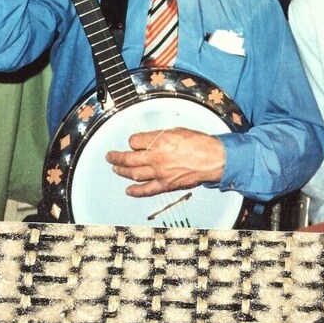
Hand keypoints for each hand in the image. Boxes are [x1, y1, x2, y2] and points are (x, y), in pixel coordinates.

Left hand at [105, 128, 225, 196]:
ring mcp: (160, 172)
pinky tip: (128, 190)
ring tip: (116, 169)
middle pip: (129, 158)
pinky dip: (136, 191)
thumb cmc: (200, 143)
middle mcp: (157, 157)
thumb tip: (150, 139)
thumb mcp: (177, 130)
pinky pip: (147, 190)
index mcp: (159, 140)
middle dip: (116, 157)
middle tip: (110, 156)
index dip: (132, 141)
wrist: (213, 159)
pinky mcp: (166, 184)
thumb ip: (160, 136)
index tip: (133, 142)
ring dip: (122, 172)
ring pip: (134, 174)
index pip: (134, 141)